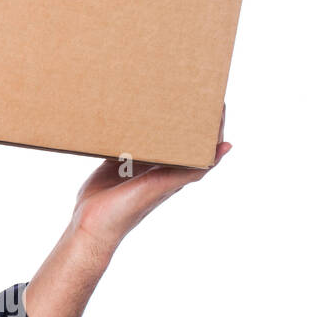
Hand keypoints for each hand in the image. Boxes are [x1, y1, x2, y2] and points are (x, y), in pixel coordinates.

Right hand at [70, 103, 230, 261]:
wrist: (91, 225)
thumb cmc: (127, 211)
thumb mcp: (160, 187)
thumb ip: (187, 170)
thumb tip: (225, 148)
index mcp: (174, 172)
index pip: (201, 144)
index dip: (211, 124)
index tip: (216, 101)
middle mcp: (158, 167)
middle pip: (177, 136)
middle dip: (184, 117)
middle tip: (188, 91)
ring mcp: (136, 165)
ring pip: (151, 137)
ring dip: (156, 120)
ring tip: (158, 97)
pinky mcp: (114, 163)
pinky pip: (124, 140)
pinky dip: (127, 127)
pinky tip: (125, 114)